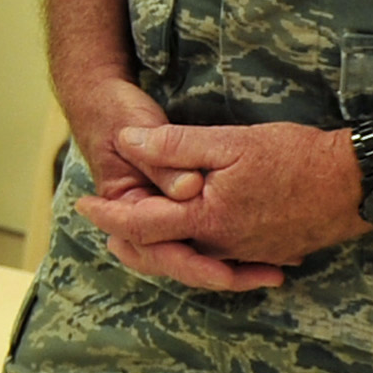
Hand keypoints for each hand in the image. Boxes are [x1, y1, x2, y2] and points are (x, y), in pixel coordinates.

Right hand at [55, 73, 280, 290]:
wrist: (98, 95)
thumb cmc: (115, 111)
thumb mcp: (131, 129)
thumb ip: (163, 161)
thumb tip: (191, 189)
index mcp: (125, 201)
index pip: (153, 244)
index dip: (189, 262)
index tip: (226, 274)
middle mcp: (141, 213)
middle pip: (176, 258)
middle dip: (218, 273)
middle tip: (266, 276)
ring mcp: (158, 209)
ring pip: (191, 251)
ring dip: (230, 266)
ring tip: (274, 272)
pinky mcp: (176, 200)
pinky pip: (201, 234)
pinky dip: (230, 246)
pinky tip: (265, 250)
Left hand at [80, 119, 372, 286]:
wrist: (361, 182)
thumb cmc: (298, 157)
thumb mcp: (232, 142)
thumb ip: (176, 146)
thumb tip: (128, 142)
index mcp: (207, 219)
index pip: (141, 224)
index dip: (108, 214)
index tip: (83, 203)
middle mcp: (224, 246)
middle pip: (162, 253)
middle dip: (129, 242)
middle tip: (104, 227)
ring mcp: (249, 254)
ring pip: (194, 258)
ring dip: (163, 249)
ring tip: (140, 236)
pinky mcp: (270, 253)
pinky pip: (225, 260)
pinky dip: (201, 255)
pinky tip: (199, 243)